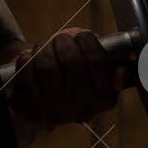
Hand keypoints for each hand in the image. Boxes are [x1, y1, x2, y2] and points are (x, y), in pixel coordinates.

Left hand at [3, 28, 127, 130]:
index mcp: (104, 98)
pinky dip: (26, 60)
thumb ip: (113, 65)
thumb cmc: (73, 77)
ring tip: (44, 46)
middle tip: (60, 40)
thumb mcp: (99, 71)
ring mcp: (56, 111)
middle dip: (63, 42)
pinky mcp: (33, 110)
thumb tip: (121, 73)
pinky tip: (29, 58)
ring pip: (47, 66)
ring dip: (43, 48)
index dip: (88, 41)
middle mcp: (83, 108)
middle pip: (71, 61)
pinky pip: (27, 75)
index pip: (98, 62)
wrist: (42, 100)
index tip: (82, 36)